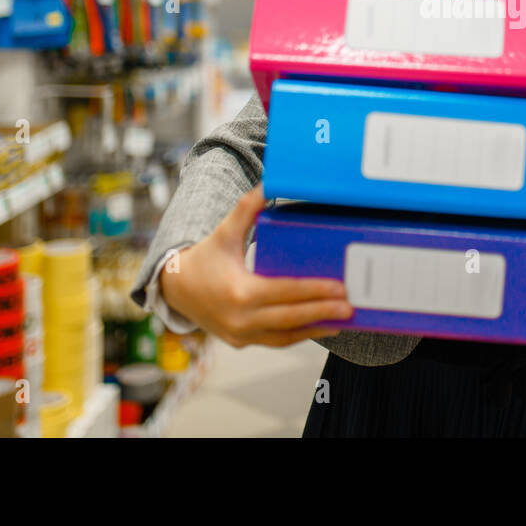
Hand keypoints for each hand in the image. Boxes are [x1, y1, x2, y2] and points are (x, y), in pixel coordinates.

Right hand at [159, 183, 352, 347]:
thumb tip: (268, 183)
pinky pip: (276, 341)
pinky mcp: (242, 342)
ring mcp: (241, 334)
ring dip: (315, 328)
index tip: (339, 289)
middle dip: (323, 312)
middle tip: (350, 306)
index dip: (314, 291)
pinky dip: (299, 335)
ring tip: (343, 320)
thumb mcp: (225, 231)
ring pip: (286, 336)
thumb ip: (247, 208)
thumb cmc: (205, 257)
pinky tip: (320, 327)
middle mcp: (241, 318)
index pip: (285, 292)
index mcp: (240, 291)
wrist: (175, 289)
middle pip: (291, 318)